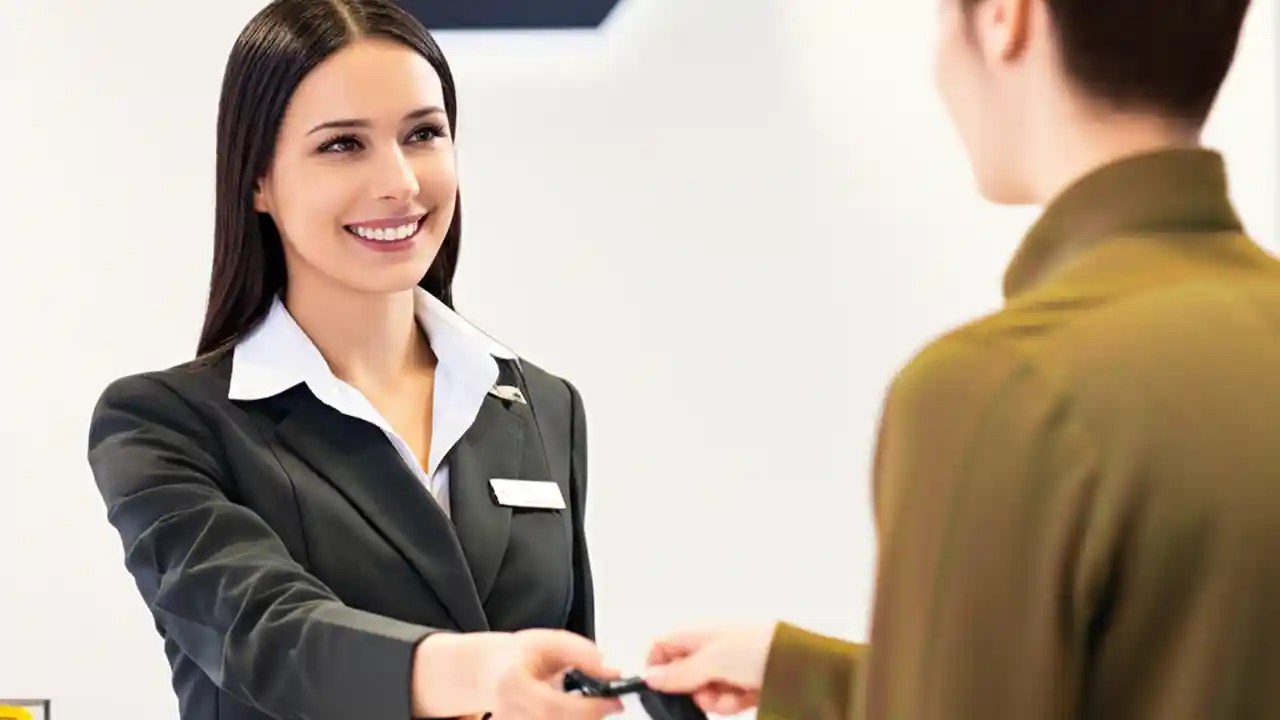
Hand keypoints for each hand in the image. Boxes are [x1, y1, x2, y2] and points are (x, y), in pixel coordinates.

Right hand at [485, 629, 624, 718]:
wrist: (487, 672)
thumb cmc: (517, 656)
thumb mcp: (548, 642)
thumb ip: (581, 654)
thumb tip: (613, 672)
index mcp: (513, 683)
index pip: (553, 706)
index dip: (588, 708)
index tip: (615, 700)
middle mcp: (508, 712)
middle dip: (591, 716)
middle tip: (609, 704)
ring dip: (582, 719)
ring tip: (590, 705)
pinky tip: (574, 711)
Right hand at [643, 623, 776, 714]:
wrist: (805, 661)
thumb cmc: (756, 648)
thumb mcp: (712, 661)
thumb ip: (680, 672)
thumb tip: (650, 677)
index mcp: (698, 631)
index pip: (662, 646)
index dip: (657, 668)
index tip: (662, 688)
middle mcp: (710, 645)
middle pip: (683, 674)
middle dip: (692, 690)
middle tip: (706, 692)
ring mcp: (729, 664)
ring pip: (704, 690)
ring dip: (715, 699)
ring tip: (733, 695)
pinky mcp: (745, 681)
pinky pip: (726, 697)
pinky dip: (732, 702)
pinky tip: (745, 698)